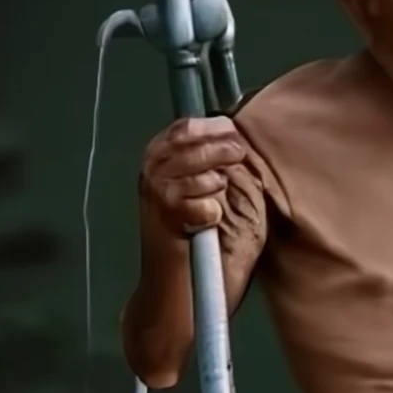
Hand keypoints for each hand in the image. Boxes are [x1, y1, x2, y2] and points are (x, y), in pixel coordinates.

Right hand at [139, 116, 246, 235]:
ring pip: (201, 177)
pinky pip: (205, 206)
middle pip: (192, 148)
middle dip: (220, 148)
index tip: (232, 130)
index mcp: (158, 154)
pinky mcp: (171, 218)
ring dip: (216, 182)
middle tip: (239, 152)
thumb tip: (230, 130)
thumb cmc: (188, 214)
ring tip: (217, 190)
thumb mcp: (192, 174)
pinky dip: (212, 211)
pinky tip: (210, 216)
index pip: (184, 129)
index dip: (212, 128)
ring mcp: (159, 194)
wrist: (174, 264)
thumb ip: (205, 151)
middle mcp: (152, 171)